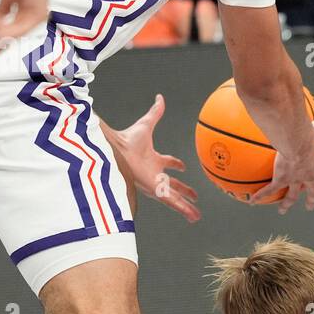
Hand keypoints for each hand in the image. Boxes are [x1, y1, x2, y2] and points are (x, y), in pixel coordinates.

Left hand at [110, 95, 200, 221]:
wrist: (117, 152)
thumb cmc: (127, 139)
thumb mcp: (146, 125)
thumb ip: (155, 113)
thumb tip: (159, 97)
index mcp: (153, 159)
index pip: (167, 163)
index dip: (176, 164)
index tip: (183, 167)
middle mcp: (155, 174)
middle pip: (173, 185)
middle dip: (184, 191)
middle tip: (194, 197)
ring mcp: (156, 184)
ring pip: (174, 199)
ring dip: (186, 207)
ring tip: (196, 216)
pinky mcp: (156, 192)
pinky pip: (173, 203)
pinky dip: (184, 210)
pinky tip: (193, 216)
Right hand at [249, 106, 313, 212]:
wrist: (297, 141)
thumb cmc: (310, 133)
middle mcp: (309, 177)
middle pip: (312, 192)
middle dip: (311, 199)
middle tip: (309, 205)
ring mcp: (295, 180)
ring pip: (292, 196)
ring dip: (287, 203)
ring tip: (283, 210)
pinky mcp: (281, 179)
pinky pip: (270, 189)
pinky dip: (262, 195)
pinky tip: (253, 201)